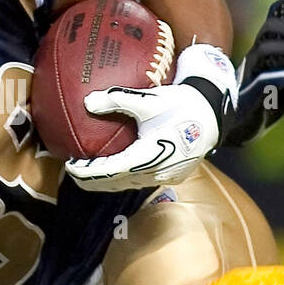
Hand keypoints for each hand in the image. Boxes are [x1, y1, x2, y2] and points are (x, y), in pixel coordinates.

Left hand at [66, 44, 236, 192]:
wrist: (213, 115)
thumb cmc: (182, 105)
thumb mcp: (149, 100)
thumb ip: (118, 99)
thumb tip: (88, 101)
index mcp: (147, 157)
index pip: (109, 172)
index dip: (87, 172)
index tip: (70, 166)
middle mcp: (155, 173)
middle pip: (115, 184)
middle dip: (92, 181)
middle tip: (73, 173)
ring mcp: (164, 178)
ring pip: (128, 185)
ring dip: (107, 181)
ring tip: (89, 172)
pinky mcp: (172, 176)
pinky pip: (140, 181)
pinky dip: (123, 177)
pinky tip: (115, 168)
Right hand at [225, 0, 283, 147]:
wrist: (239, 126)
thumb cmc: (264, 98)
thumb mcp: (283, 70)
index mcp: (265, 46)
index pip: (277, 13)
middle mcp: (256, 54)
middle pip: (271, 25)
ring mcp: (252, 72)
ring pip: (268, 48)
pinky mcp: (251, 92)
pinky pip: (268, 78)